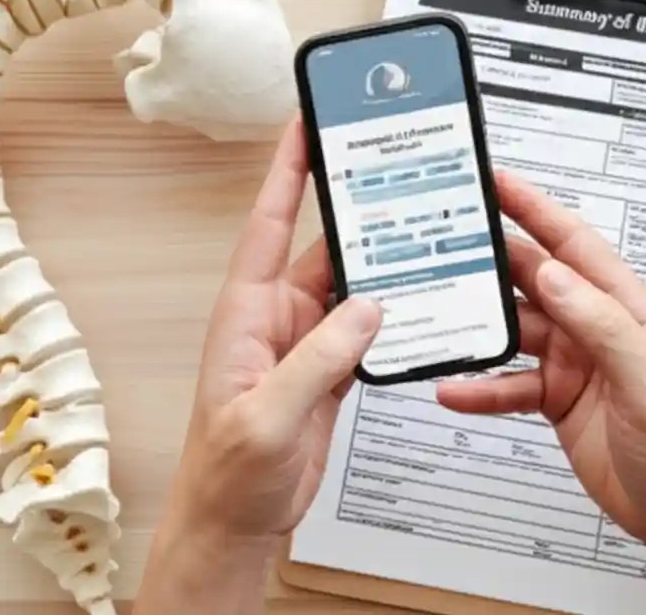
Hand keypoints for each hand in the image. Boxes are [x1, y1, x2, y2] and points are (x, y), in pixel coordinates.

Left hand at [135, 120, 381, 614]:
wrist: (234, 522)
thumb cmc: (226, 474)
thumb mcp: (266, 416)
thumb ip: (316, 360)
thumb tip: (364, 309)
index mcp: (245, 314)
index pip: (267, 224)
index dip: (287, 171)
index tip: (306, 124)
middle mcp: (274, 319)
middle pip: (322, 250)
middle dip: (355, 214)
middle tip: (391, 173)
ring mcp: (303, 344)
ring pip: (350, 289)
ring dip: (380, 270)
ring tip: (419, 239)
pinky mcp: (326, 370)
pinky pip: (364, 329)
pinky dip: (390, 316)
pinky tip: (414, 306)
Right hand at [437, 171, 645, 546]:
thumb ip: (602, 325)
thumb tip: (555, 275)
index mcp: (627, 310)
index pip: (574, 245)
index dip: (535, 209)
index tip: (497, 182)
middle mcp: (597, 329)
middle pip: (535, 281)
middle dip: (492, 262)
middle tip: (444, 244)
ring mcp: (575, 364)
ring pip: (515, 333)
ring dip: (479, 332)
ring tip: (439, 323)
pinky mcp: (557, 400)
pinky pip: (509, 386)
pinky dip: (481, 389)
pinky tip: (454, 391)